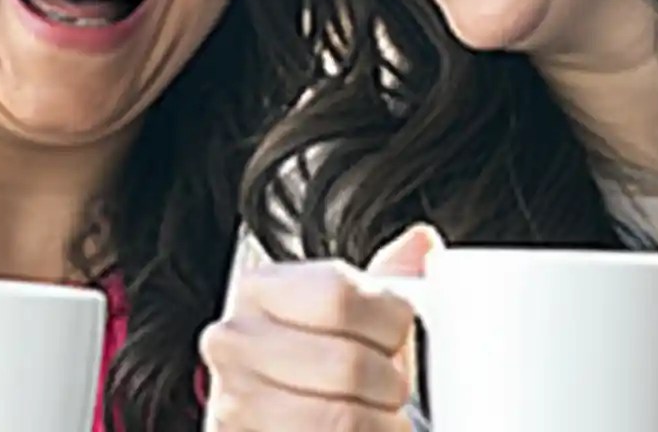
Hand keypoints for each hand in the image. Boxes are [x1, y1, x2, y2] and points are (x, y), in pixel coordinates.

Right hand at [201, 225, 441, 430]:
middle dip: (388, 382)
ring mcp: (235, 403)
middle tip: (387, 386)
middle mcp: (235, 343)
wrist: (284, 420)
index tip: (396, 335)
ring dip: (379, 422)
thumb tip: (422, 244)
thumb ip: (386, 278)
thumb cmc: (321, 368)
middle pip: (347, 363)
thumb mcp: (351, 315)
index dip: (390, 320)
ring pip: (341, 418)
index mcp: (260, 289)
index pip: (340, 295)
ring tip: (374, 415)